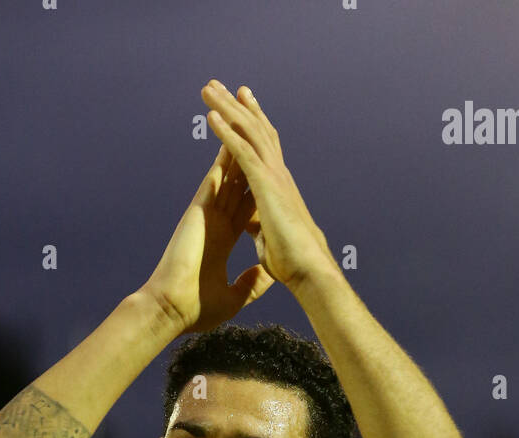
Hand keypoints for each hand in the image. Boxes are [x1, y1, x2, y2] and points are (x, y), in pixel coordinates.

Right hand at [142, 139, 275, 334]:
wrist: (171, 310)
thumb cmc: (195, 309)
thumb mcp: (233, 298)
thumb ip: (250, 284)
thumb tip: (267, 275)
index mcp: (223, 239)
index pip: (247, 207)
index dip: (260, 188)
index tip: (273, 173)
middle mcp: (216, 221)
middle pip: (238, 182)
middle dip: (250, 157)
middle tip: (260, 132)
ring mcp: (206, 213)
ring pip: (227, 173)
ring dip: (236, 147)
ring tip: (246, 121)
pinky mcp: (198, 210)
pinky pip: (213, 177)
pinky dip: (222, 157)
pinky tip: (230, 134)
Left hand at [201, 80, 337, 292]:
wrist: (308, 270)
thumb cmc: (293, 262)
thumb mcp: (269, 239)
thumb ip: (260, 226)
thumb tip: (251, 225)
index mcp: (278, 187)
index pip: (264, 147)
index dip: (253, 124)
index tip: (242, 104)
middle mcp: (278, 174)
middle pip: (256, 131)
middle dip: (238, 107)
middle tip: (222, 86)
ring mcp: (273, 177)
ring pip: (248, 132)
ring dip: (228, 108)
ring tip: (209, 89)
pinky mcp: (266, 184)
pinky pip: (242, 152)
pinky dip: (227, 132)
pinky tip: (212, 116)